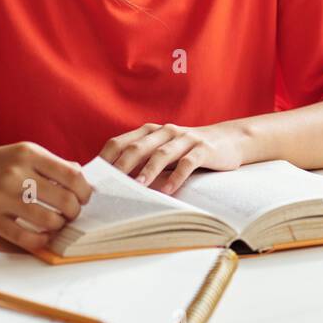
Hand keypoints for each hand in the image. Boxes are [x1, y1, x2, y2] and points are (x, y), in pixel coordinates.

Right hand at [0, 143, 93, 250]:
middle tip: (71, 213)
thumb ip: (54, 164)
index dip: (85, 192)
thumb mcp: (25, 153)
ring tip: (56, 222)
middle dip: (75, 211)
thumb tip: (83, 179)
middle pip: (64, 200)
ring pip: (48, 221)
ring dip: (59, 225)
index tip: (84, 197)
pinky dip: (41, 241)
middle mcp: (16, 173)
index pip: (73, 176)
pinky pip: (24, 238)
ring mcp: (1, 196)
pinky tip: (43, 236)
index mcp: (29, 153)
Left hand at [100, 122, 245, 194]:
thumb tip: (112, 183)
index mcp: (150, 132)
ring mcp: (185, 139)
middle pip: (138, 146)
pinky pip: (188, 162)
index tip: (94, 177)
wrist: (228, 140)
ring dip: (148, 170)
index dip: (106, 158)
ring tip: (137, 186)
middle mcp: (165, 131)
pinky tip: (168, 190)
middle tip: (109, 183)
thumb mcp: (163, 152)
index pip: (121, 142)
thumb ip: (142, 161)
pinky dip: (177, 176)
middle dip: (122, 164)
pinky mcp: (204, 149)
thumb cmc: (188, 151)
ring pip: (162, 153)